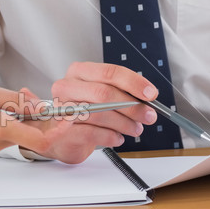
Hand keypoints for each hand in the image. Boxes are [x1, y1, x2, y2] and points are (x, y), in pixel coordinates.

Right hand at [0, 82, 65, 161]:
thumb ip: (13, 99)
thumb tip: (37, 105)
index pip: (40, 140)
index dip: (59, 130)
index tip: (67, 118)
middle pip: (30, 136)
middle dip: (38, 119)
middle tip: (35, 99)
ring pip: (16, 135)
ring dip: (20, 120)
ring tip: (9, 99)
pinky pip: (2, 137)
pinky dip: (6, 124)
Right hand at [24, 62, 159, 162]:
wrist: (58, 134)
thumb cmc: (83, 111)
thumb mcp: (100, 95)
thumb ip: (121, 92)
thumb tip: (147, 99)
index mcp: (79, 72)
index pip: (109, 72)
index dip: (133, 83)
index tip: (151, 94)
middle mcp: (68, 86)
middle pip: (104, 93)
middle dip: (132, 106)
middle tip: (148, 115)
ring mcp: (63, 108)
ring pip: (100, 114)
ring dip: (124, 124)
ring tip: (135, 128)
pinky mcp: (62, 131)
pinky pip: (93, 133)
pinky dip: (111, 136)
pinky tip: (118, 137)